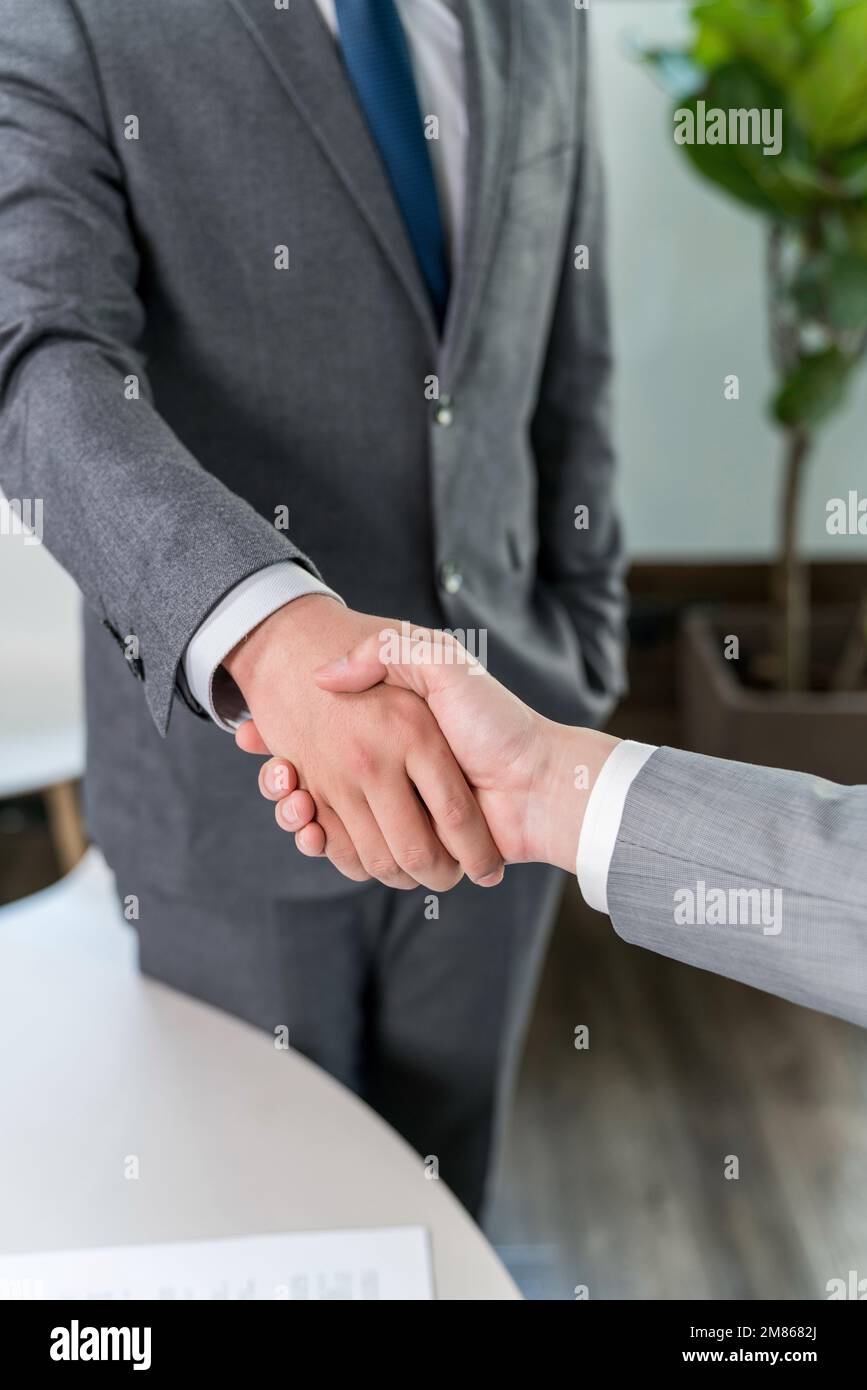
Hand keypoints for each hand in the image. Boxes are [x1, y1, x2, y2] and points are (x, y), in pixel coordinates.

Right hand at [244, 624, 619, 874]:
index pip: (316, 734)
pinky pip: (350, 854)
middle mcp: (387, 774)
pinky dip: (325, 847)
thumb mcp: (443, 663)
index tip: (252, 734)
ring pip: (323, 820)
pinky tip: (310, 826)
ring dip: (297, 816)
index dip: (280, 738)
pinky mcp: (405, 850)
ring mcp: (395, 813)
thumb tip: (326, 675)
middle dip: (283, 784)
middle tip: (274, 774)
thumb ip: (388, 653)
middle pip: (311, 783)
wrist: (541, 782)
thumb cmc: (496, 719)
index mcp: (390, 734)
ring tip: (291, 799)